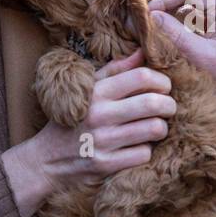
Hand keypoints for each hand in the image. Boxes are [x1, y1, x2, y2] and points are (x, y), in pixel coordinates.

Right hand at [1, 49, 174, 214]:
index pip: (141, 77)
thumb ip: (115, 70)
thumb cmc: (72, 120)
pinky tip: (139, 147)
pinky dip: (147, 151)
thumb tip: (142, 51)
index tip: (164, 87)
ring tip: (155, 127)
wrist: (46, 160)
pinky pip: (144, 154)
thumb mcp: (87, 90)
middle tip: (168, 108)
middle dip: (170, 105)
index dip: (161, 80)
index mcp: (97, 92)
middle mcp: (100, 114)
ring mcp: (103, 141)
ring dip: (161, 128)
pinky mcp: (106, 164)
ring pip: (155, 129)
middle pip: (153, 103)